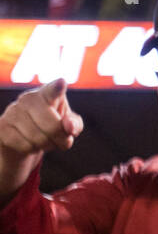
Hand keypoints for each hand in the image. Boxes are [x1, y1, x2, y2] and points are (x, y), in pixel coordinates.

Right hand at [0, 78, 82, 192]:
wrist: (23, 141)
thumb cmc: (50, 128)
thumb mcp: (68, 126)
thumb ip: (74, 124)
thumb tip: (68, 127)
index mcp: (48, 93)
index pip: (53, 89)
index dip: (57, 88)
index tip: (62, 83)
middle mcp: (28, 98)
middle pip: (52, 127)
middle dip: (60, 140)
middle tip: (62, 141)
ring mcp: (12, 111)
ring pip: (38, 139)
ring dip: (46, 146)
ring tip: (44, 140)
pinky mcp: (2, 127)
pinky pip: (25, 146)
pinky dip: (31, 150)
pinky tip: (30, 143)